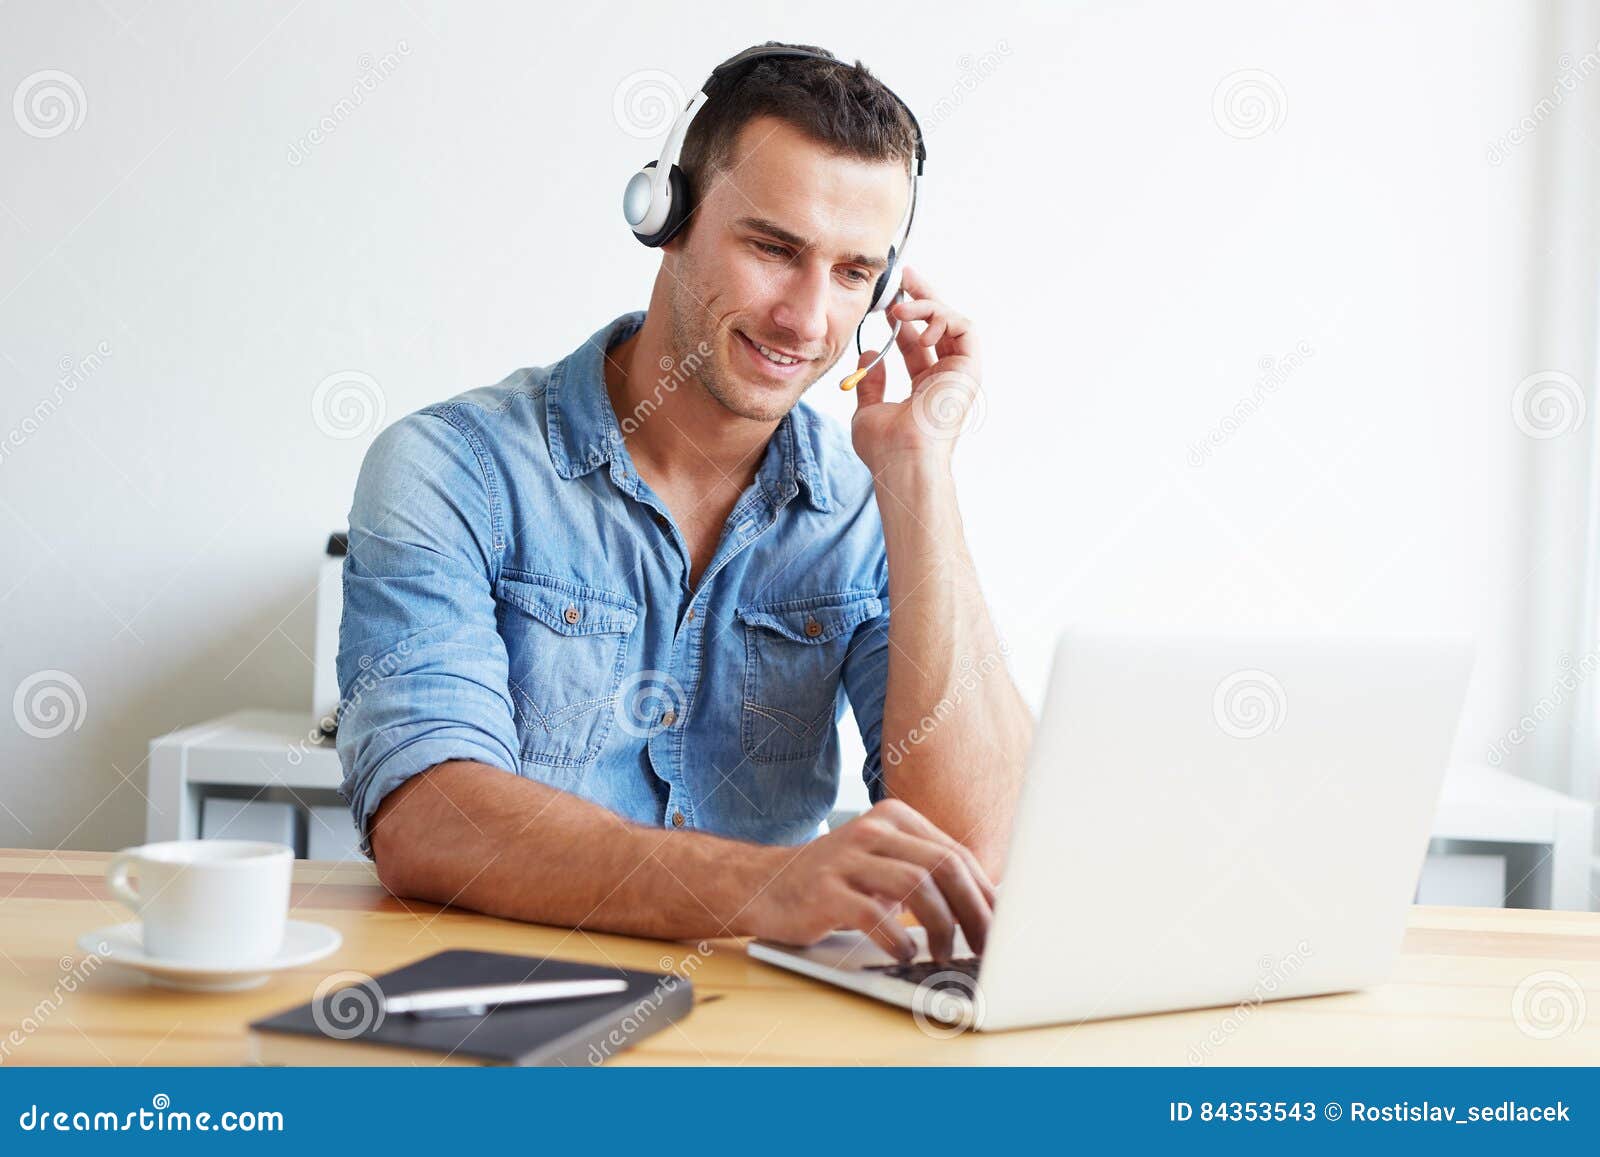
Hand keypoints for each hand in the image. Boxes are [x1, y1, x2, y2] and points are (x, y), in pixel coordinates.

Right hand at [742, 798, 995, 961]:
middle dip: (974, 910)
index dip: (984, 893)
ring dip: (941, 926)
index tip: (1001, 926)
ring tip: (943, 954)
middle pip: (943, 865)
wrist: (764, 885)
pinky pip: (874, 914)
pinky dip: (898, 938)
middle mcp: (873, 830)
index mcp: (895, 818)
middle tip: (985, 945)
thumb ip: (926, 874)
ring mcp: (847, 857)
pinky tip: (905, 953)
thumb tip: (987, 907)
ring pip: (917, 884)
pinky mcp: (825, 889)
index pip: (955, 853)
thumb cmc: (835, 882)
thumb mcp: (883, 865)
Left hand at [849, 265, 982, 473]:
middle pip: (940, 327)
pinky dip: (942, 318)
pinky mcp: (970, 369)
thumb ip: (870, 382)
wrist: (902, 461)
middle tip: (905, 275)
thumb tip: (869, 353)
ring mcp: (960, 374)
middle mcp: (946, 378)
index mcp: (926, 388)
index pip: (918, 344)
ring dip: (927, 305)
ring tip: (898, 307)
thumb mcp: (868, 410)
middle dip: (924, 297)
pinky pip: (964, 327)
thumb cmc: (886, 447)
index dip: (905, 320)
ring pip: (953, 322)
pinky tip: (917, 327)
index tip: (888, 301)